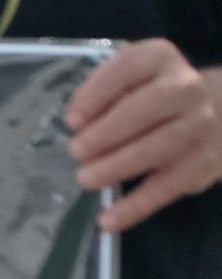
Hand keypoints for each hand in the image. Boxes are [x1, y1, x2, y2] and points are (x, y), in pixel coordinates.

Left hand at [67, 39, 221, 231]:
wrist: (218, 109)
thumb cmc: (153, 89)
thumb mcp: (131, 75)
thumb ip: (103, 89)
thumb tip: (78, 122)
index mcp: (159, 58)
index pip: (124, 71)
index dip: (95, 96)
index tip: (71, 120)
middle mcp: (186, 89)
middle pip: (141, 111)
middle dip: (104, 134)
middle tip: (76, 151)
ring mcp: (198, 127)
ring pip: (155, 149)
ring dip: (116, 167)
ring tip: (85, 178)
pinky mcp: (203, 164)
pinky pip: (167, 188)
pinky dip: (135, 207)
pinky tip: (109, 220)